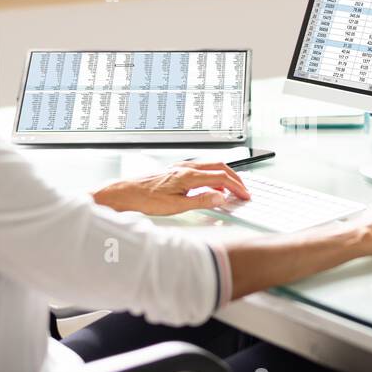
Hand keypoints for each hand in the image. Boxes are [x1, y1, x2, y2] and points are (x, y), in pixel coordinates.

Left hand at [92, 161, 250, 216]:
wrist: (127, 193)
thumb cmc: (146, 199)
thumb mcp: (177, 206)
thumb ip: (201, 201)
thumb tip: (220, 198)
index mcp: (189, 175)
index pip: (221, 178)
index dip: (236, 187)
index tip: (245, 196)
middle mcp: (186, 167)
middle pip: (220, 167)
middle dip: (235, 178)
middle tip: (244, 191)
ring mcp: (181, 167)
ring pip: (211, 165)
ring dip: (225, 175)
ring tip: (232, 189)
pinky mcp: (176, 170)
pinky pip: (201, 168)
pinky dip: (213, 175)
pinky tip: (212, 186)